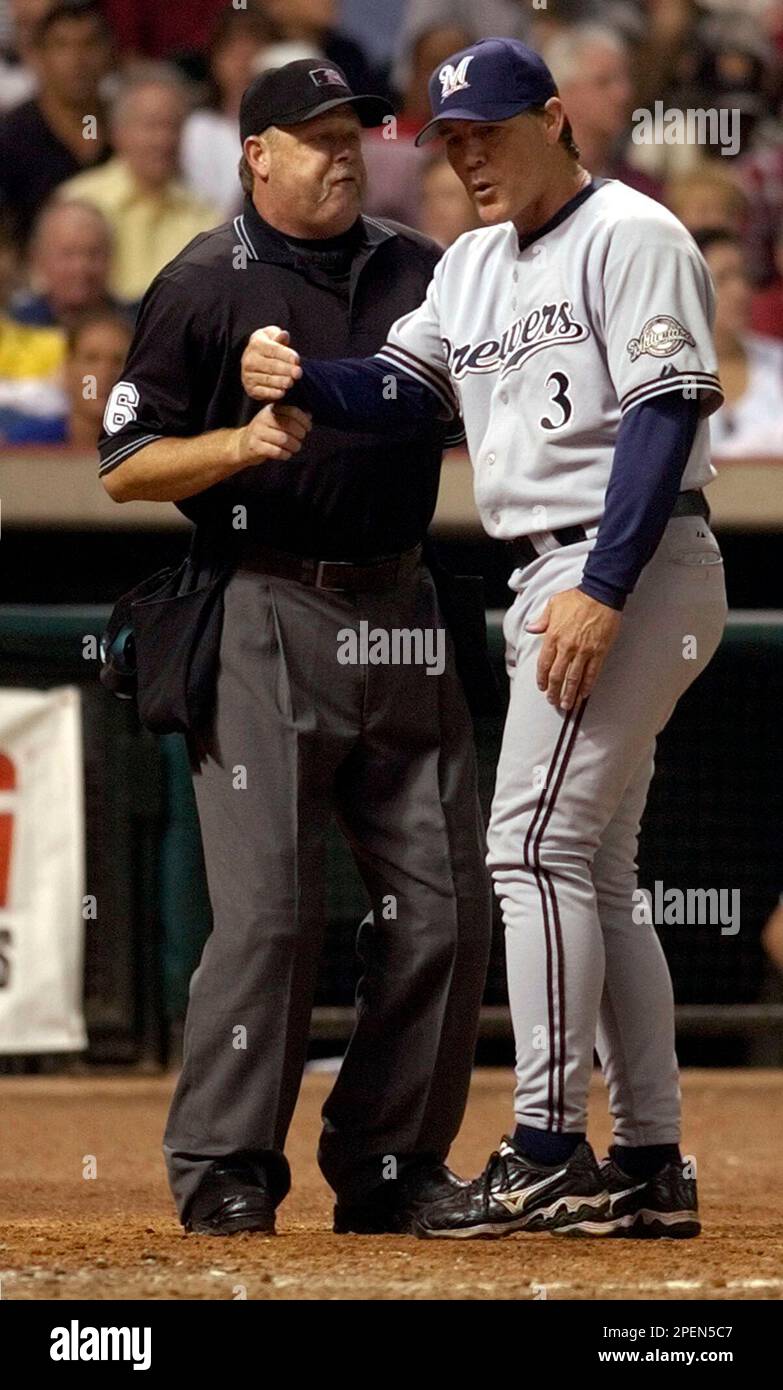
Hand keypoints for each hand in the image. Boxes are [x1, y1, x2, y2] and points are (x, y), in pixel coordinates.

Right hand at [234, 403, 310, 467]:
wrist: (242, 444)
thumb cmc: (264, 433)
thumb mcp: (276, 421)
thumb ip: (291, 417)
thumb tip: (308, 415)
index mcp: (270, 410)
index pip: (292, 411)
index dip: (304, 420)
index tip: (308, 428)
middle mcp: (263, 419)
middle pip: (289, 426)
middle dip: (300, 434)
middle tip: (300, 439)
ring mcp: (258, 433)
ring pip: (284, 439)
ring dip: (294, 446)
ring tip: (295, 448)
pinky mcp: (255, 447)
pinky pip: (277, 452)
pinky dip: (285, 454)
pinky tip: (286, 454)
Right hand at [242, 326, 301, 400]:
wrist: (255, 361)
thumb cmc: (269, 348)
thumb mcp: (272, 338)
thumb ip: (279, 337)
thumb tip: (284, 334)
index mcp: (256, 344)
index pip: (273, 350)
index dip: (286, 355)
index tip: (297, 360)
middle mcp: (249, 359)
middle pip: (271, 365)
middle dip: (286, 369)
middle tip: (298, 373)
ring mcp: (248, 375)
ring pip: (267, 379)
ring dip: (280, 382)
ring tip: (291, 382)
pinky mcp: (251, 389)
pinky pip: (262, 392)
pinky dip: (272, 393)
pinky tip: (282, 393)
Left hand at [526, 587, 620, 709]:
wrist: (600, 594)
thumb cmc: (577, 597)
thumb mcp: (553, 604)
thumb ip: (542, 620)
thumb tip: (530, 629)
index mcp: (553, 636)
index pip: (544, 663)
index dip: (542, 678)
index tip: (542, 687)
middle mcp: (566, 646)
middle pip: (557, 675)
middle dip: (554, 691)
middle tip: (553, 701)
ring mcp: (583, 651)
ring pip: (574, 678)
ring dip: (569, 693)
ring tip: (567, 704)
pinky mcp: (599, 651)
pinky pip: (592, 672)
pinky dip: (587, 685)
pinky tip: (584, 694)